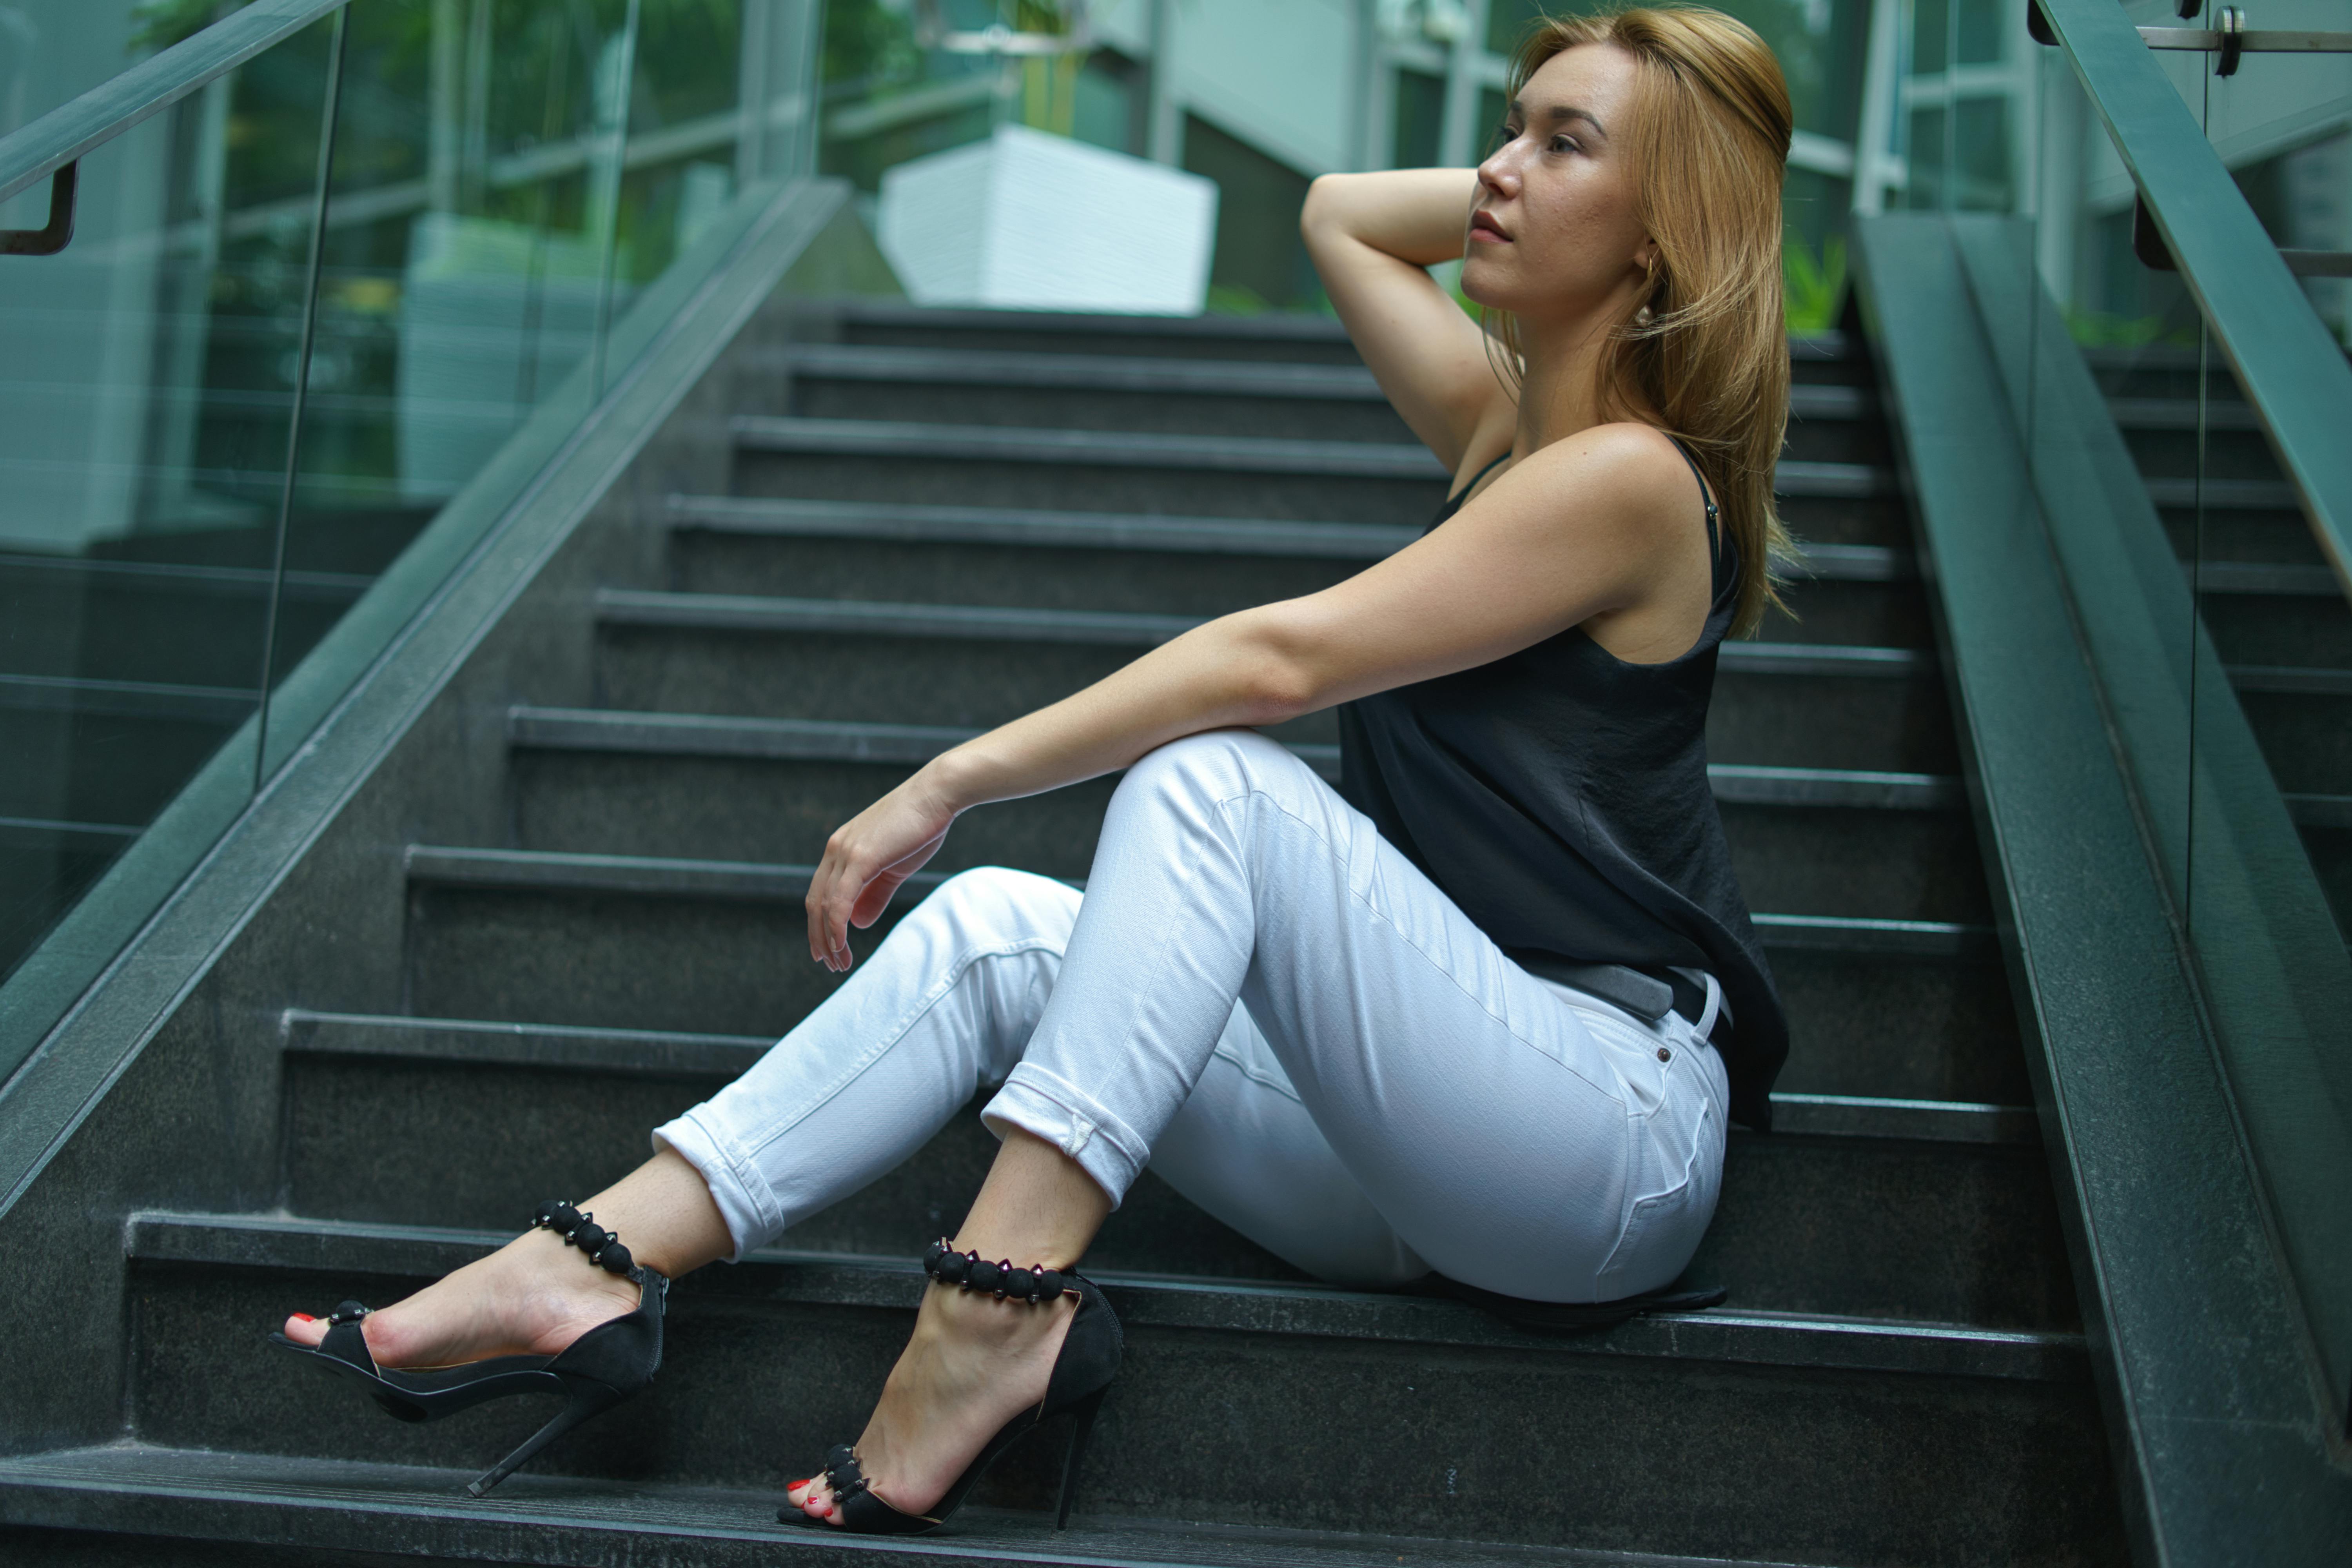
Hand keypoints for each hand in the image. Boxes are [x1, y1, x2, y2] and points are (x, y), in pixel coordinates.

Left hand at [805, 772, 957, 971]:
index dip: (819, 924)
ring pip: (824, 905)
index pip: (819, 893)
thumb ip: (874, 895)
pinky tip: (843, 944)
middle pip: (814, 902)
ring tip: (840, 962)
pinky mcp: (860, 857)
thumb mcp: (893, 867)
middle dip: (819, 937)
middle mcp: (835, 850)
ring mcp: (845, 852)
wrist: (937, 795)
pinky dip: (837, 926)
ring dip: (829, 938)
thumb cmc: (919, 828)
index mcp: (840, 849)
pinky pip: (840, 900)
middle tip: (830, 964)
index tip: (827, 950)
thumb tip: (858, 924)